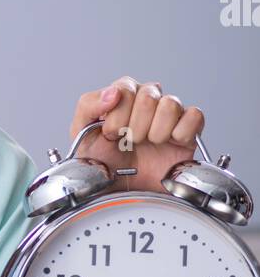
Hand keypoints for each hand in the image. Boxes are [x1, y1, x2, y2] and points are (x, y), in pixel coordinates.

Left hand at [69, 77, 204, 193]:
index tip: (112, 134)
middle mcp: (147, 101)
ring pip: (171, 104)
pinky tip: (169, 143)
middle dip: (135, 126)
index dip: (118, 114)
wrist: (123, 190)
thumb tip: (112, 92)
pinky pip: (194, 116)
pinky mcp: (189, 129)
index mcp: (123, 97)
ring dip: (156, 131)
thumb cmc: (104, 162)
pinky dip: (181, 133)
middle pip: (149, 95)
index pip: (126, 87)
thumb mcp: (82, 132)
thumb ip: (89, 105)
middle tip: (130, 143)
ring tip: (149, 145)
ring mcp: (169, 114)